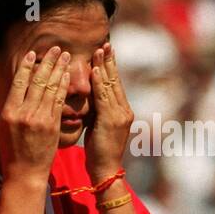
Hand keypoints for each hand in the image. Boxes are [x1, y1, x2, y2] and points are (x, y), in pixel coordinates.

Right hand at [0, 46, 69, 185]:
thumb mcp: (5, 127)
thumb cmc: (13, 151)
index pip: (18, 82)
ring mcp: (38, 118)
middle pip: (36, 80)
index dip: (26, 65)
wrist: (24, 173)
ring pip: (50, 88)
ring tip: (65, 56)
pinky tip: (67, 76)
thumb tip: (20, 87)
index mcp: (9, 111)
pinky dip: (63, 86)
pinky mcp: (52, 125)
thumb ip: (13, 107)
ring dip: (59, 69)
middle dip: (47, 62)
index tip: (33, 53)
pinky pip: (58, 101)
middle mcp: (23, 112)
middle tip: (56, 48)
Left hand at [84, 42, 132, 179]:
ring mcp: (120, 115)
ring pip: (111, 85)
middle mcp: (125, 110)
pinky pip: (104, 97)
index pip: (116, 84)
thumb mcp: (99, 127)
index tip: (106, 51)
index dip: (111, 67)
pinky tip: (96, 70)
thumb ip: (97, 111)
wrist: (105, 170)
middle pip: (116, 80)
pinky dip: (100, 82)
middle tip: (105, 43)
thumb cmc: (99, 151)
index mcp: (122, 111)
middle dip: (110, 61)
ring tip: (99, 50)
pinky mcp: (112, 120)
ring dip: (105, 66)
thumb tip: (89, 99)